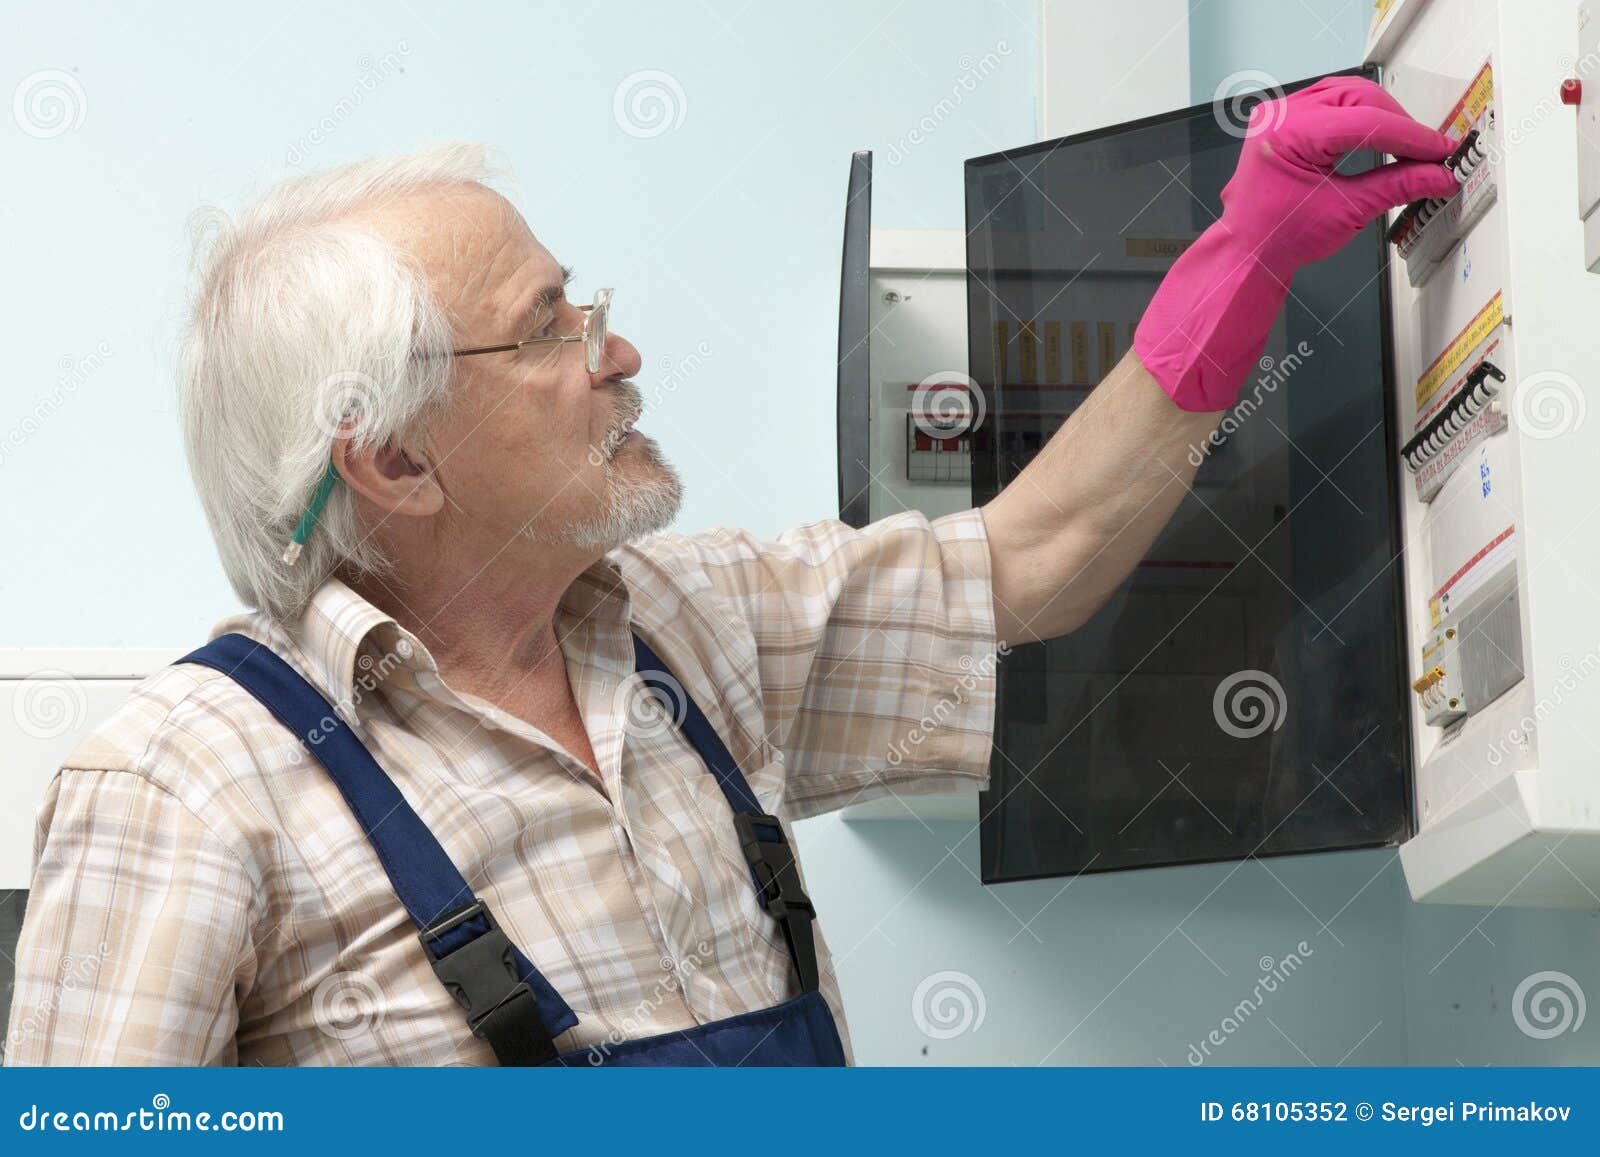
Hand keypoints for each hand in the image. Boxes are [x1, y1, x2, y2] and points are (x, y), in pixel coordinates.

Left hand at [1135, 76, 1459, 411]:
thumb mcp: (1346, 212)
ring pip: (1347, 94)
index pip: (1367, 123)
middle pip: (1359, 98)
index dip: (1410, 137)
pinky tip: (1378, 136)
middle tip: (1426, 151)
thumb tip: (1441, 175)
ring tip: (1405, 145)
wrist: (1247, 252)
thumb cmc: (1282, 238)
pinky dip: (1359, 115)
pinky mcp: (1283, 119)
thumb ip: (1397, 186)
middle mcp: (1281, 115)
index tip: (1442, 149)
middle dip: (1397, 123)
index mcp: (1289, 135)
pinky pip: (1331, 103)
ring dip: (1381, 115)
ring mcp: (1279, 113)